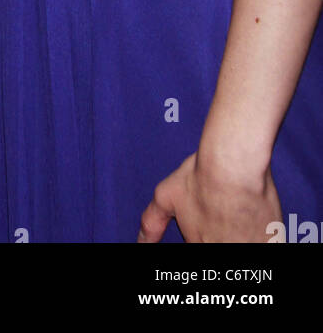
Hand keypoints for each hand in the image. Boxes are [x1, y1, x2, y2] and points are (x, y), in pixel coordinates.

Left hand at [138, 151, 280, 242]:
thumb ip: (152, 222)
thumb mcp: (166, 196)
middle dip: (222, 235)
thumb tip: (141, 242)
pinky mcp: (271, 242)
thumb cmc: (200, 176)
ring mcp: (248, 248)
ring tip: (238, 216)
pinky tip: (256, 222)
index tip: (209, 224)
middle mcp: (222, 249)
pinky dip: (263, 238)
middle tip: (224, 216)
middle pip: (220, 247)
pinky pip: (268, 246)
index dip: (201, 236)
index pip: (196, 248)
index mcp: (197, 245)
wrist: (233, 163)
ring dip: (241, 236)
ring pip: (244, 248)